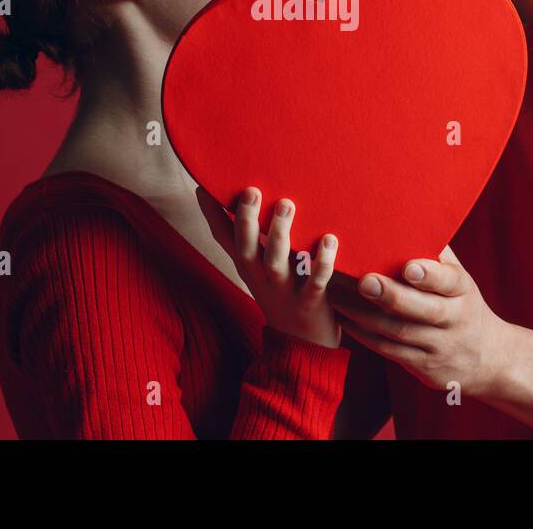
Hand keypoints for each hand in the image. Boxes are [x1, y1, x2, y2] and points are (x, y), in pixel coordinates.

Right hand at [196, 184, 342, 348]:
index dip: (212, 215)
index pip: (224, 238)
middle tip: (251, 190)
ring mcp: (284, 291)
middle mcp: (260, 277)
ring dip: (279, 233)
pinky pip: (315, 282)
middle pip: (246, 248)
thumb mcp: (261, 267)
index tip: (203, 187)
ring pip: (276, 262)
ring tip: (286, 204)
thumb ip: (254, 237)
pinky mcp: (310, 303)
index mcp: (248, 266)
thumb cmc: (283, 292)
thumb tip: (248, 195)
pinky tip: (329, 239)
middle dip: (246, 220)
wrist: (304, 345)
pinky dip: (322, 262)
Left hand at [328, 245, 508, 395]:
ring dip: (365, 314)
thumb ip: (436, 255)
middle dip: (392, 296)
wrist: (487, 357)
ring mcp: (439, 346)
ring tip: (337, 296)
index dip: (429, 275)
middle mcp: (454, 319)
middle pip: (424, 310)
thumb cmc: (460, 303)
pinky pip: (390, 351)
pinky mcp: (424, 366)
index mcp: (462, 291)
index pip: (449, 282)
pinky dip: (365, 335)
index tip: (408, 267)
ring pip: (400, 332)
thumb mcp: (459, 279)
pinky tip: (345, 319)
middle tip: (364, 282)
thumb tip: (408, 216)